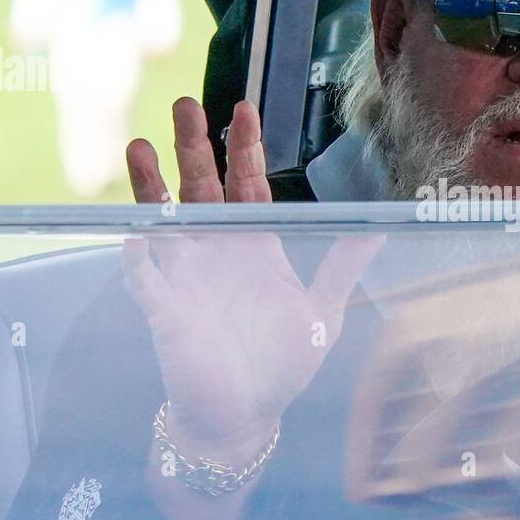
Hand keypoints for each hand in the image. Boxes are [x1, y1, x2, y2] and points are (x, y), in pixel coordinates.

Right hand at [122, 97, 381, 462]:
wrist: (243, 415)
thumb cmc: (280, 363)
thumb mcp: (322, 310)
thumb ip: (343, 265)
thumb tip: (381, 226)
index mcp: (255, 246)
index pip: (247, 184)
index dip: (243, 148)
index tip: (243, 110)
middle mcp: (217, 252)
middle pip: (201, 187)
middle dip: (193, 147)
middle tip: (186, 104)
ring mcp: (186, 278)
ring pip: (165, 221)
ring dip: (152, 186)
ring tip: (140, 147)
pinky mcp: (166, 312)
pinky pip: (148, 280)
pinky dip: (142, 259)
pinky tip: (138, 235)